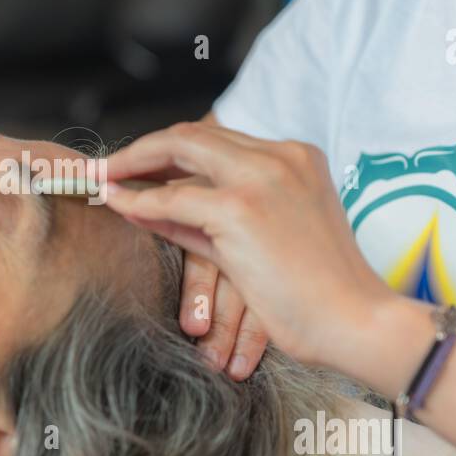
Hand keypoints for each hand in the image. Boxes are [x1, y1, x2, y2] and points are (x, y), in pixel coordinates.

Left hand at [104, 122, 391, 368]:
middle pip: (194, 134)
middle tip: (106, 166)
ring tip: (100, 178)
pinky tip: (115, 203)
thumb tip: (153, 207)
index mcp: (295, 158)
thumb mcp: (258, 243)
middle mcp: (280, 156)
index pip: (218, 140)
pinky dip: (139, 200)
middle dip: (143, 148)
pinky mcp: (242, 209)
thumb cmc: (317, 295)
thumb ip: (209, 220)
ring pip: (180, 150)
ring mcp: (262, 177)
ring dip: (132, 163)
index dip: (171, 149)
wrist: (356, 321)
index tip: (138, 164)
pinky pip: (174, 199)